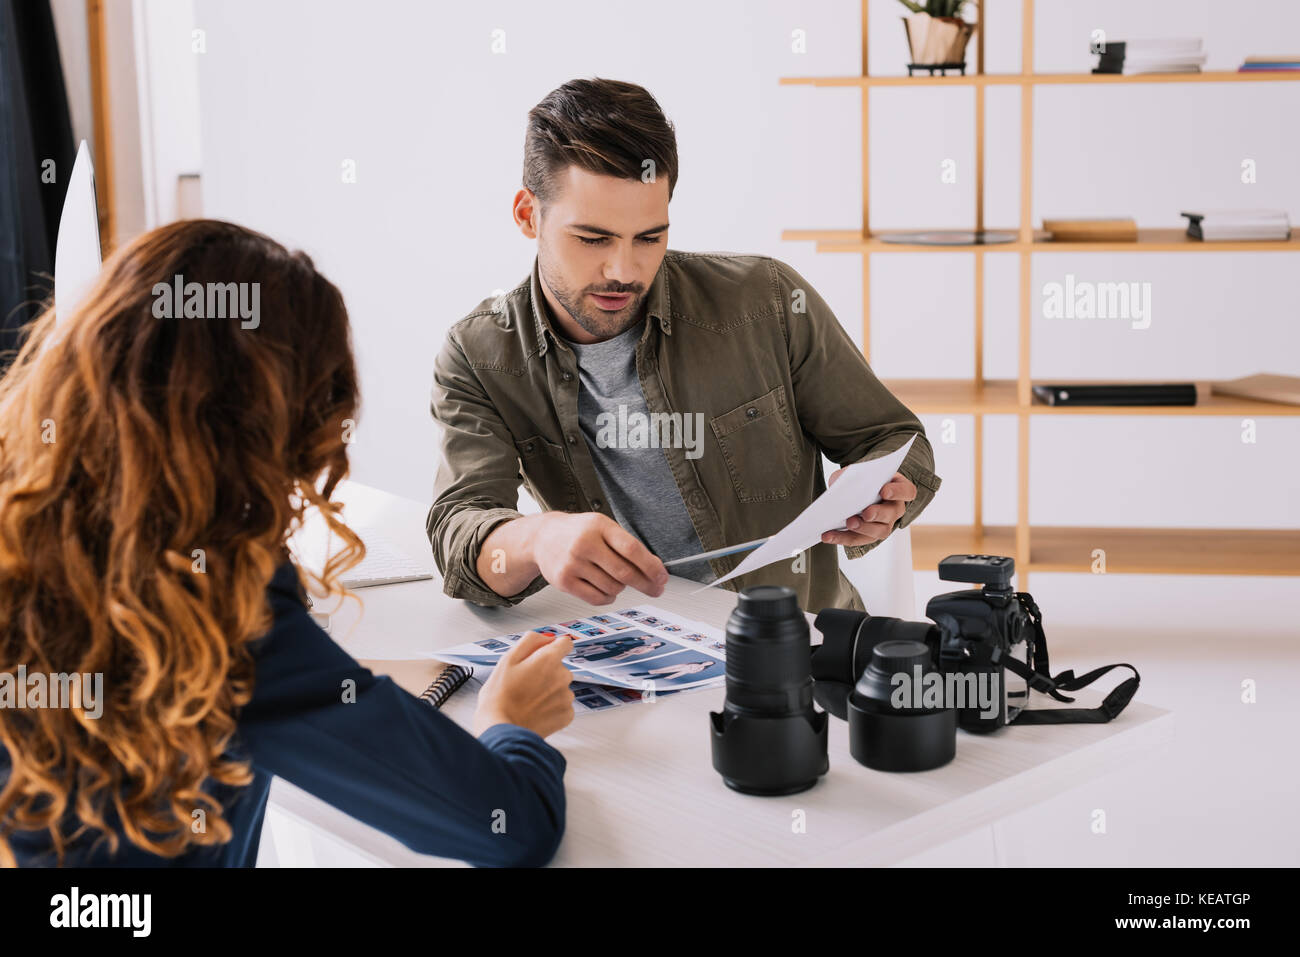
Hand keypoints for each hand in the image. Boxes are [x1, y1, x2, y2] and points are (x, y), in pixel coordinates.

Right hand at [472, 631, 575, 737]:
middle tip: (525, 683)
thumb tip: (547, 638)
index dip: (553, 647)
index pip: (565, 643)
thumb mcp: (507, 659)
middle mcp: (562, 676)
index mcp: (548, 659)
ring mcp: (566, 697)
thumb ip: (530, 641)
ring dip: (549, 690)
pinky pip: (563, 704)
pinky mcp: (567, 715)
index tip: (543, 655)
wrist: (501, 729)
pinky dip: (552, 707)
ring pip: (561, 686)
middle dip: (546, 672)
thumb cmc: (499, 696)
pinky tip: (536, 710)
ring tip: (528, 699)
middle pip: (560, 667)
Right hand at [531, 512, 667, 604]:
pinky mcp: (564, 581)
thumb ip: (626, 546)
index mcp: (599, 526)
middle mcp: (584, 544)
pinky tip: (606, 589)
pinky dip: (608, 597)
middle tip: (656, 589)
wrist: (542, 537)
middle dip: (645, 584)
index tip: (662, 577)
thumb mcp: (602, 528)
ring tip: (614, 578)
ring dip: (621, 588)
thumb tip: (654, 570)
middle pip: (624, 572)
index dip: (651, 566)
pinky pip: (597, 599)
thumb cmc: (578, 533)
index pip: (631, 549)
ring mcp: (572, 564)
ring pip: (612, 588)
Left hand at [820, 470, 915, 547]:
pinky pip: (858, 539)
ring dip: (863, 528)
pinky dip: (842, 537)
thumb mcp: (856, 471)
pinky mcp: (869, 535)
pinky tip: (828, 535)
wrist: (854, 490)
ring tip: (849, 522)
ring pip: (879, 531)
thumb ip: (852, 475)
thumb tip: (842, 486)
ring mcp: (884, 524)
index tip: (884, 491)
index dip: (898, 492)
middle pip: (892, 513)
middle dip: (878, 513)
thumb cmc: (860, 478)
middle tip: (866, 513)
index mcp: (898, 488)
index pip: (907, 491)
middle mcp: (895, 508)